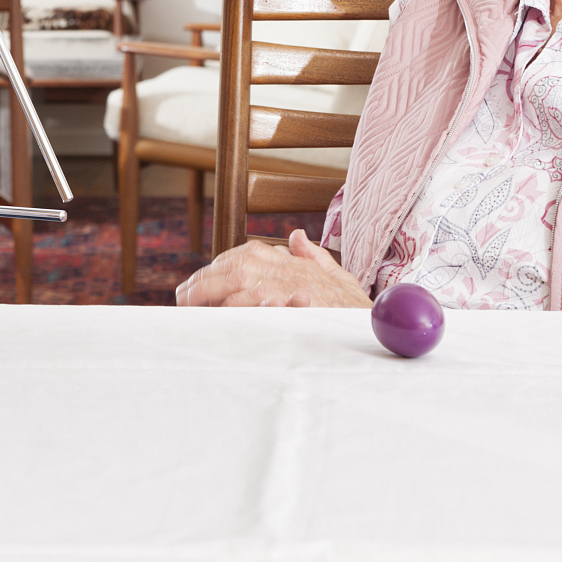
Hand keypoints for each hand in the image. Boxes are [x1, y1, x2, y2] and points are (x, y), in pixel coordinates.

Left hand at [175, 229, 371, 307]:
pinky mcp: (305, 306)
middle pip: (237, 268)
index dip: (215, 271)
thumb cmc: (354, 307)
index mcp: (292, 261)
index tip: (193, 286)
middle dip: (205, 282)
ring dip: (217, 295)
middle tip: (181, 298)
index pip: (243, 257)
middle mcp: (291, 269)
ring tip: (193, 306)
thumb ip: (312, 256)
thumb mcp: (336, 276)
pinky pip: (273, 305)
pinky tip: (231, 314)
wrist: (379, 325)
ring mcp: (297, 287)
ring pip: (247, 284)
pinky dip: (251, 307)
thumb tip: (295, 236)